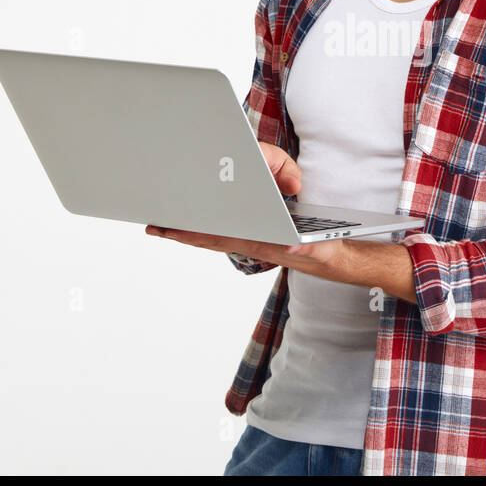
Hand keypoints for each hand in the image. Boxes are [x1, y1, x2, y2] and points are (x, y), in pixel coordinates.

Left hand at [144, 140, 347, 269]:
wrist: (333, 262)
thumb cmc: (326, 251)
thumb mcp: (323, 248)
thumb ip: (311, 247)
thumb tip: (293, 243)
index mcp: (261, 242)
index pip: (220, 237)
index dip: (194, 233)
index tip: (171, 228)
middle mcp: (251, 242)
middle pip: (208, 238)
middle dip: (180, 233)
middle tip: (153, 226)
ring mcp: (253, 241)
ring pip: (213, 237)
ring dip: (189, 231)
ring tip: (165, 224)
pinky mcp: (258, 237)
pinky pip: (225, 234)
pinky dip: (206, 230)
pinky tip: (198, 223)